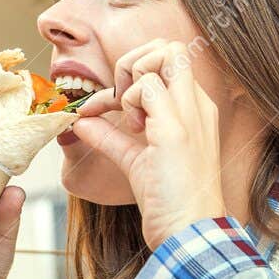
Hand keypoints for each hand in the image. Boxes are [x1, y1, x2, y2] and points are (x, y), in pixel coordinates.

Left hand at [70, 39, 225, 248]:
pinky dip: (127, 100)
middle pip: (170, 47)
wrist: (190, 231)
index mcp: (193, 109)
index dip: (135, 72)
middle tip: (119, 98)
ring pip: (162, 55)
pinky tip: (132, 129)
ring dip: (130, 78)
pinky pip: (146, 85)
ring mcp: (190, 113)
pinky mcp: (175, 128)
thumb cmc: (169, 201)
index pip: (170, 60)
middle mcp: (197, 104)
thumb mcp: (136, 161)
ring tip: (128, 118)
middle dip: (133, 61)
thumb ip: (111, 137)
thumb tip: (81, 123)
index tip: (115, 104)